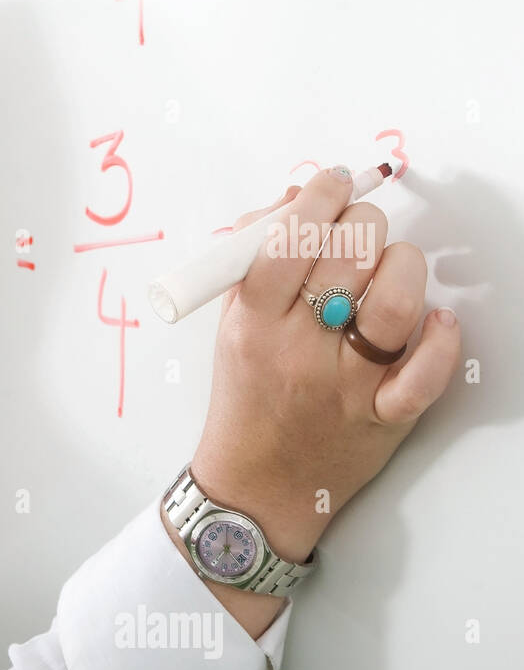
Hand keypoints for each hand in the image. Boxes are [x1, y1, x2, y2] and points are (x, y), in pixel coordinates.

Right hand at [188, 166, 460, 563]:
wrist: (254, 486)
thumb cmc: (246, 398)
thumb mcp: (230, 328)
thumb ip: (251, 263)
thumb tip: (293, 201)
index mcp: (252, 325)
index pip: (287, 239)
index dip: (318, 196)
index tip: (331, 184)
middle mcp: (296, 350)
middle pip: (347, 254)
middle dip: (361, 224)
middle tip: (357, 231)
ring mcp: (344, 384)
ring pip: (394, 298)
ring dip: (402, 267)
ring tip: (389, 270)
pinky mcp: (383, 416)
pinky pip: (426, 372)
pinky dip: (440, 340)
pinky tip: (436, 323)